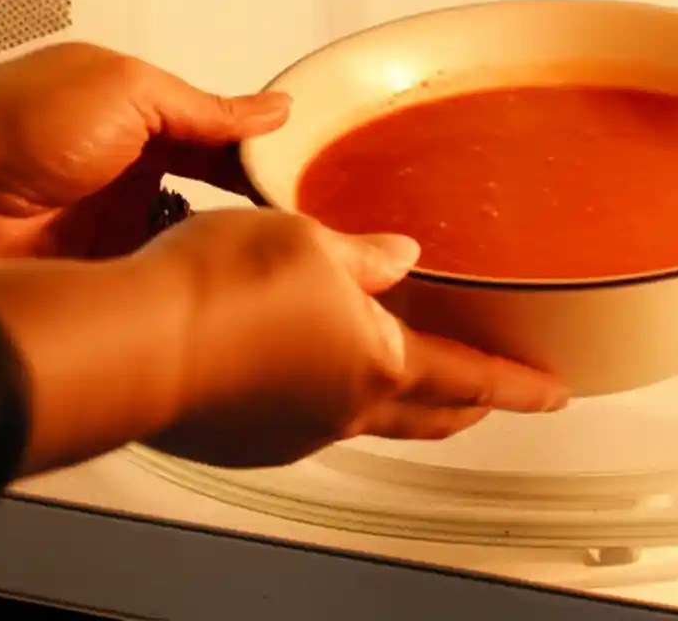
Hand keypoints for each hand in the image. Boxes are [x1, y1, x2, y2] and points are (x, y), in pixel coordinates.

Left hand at [0, 41, 288, 258]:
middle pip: (215, 192)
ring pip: (196, 239)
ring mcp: (116, 224)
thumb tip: (270, 110)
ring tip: (267, 253)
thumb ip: (205, 107)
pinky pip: (165, 275)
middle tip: (297, 222)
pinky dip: (190, 278)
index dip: (260, 155)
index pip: (219, 137)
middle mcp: (127, 169)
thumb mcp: (127, 89)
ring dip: (225, 245)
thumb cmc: (10, 127)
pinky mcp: (105, 271)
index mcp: (135, 113)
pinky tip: (219, 280)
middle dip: (254, 206)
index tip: (303, 175)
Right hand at [0, 207, 567, 472]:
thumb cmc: (216, 291)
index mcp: (376, 364)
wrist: (127, 344)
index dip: (518, 386)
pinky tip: (301, 368)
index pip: (471, 379)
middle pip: (428, 416)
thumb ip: (361, 253)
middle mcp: (340, 409)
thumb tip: (395, 254)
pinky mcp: (242, 436)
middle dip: (466, 406)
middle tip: (488, 395)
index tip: (551, 393)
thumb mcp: (307, 240)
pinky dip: (324, 397)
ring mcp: (290, 431)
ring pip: (365, 420)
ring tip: (399, 375)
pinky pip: (302, 418)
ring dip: (396, 402)